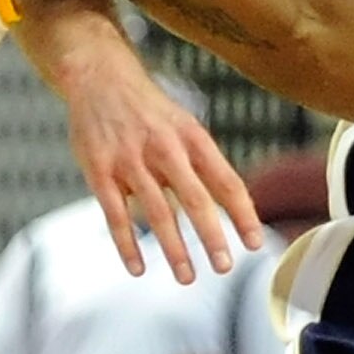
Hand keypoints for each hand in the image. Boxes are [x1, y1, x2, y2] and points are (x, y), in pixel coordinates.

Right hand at [56, 46, 264, 283]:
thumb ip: (203, 164)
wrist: (99, 76)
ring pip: (157, 212)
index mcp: (192, 137)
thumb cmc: (148, 109)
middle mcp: (164, 148)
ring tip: (186, 277)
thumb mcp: (184, 125)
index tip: (255, 244)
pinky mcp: (99, 170)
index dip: (242, 215)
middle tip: (224, 267)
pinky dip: (127, 244)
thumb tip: (231, 206)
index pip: (226, 181)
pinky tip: (138, 268)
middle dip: (212, 237)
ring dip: (174, 248)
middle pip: (195, 199)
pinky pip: (115, 214)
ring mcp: (130, 160)